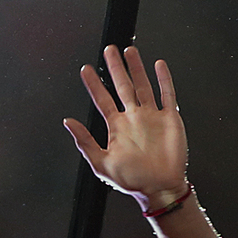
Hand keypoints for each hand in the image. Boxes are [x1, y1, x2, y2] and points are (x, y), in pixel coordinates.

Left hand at [63, 45, 187, 211]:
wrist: (160, 188)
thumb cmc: (132, 180)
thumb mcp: (102, 164)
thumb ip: (84, 142)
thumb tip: (68, 122)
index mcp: (117, 128)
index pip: (102, 100)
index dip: (93, 84)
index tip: (85, 69)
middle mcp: (133, 119)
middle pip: (122, 86)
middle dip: (115, 67)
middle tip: (108, 49)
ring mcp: (152, 117)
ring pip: (143, 85)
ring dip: (136, 68)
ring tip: (130, 50)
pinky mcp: (170, 119)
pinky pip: (167, 94)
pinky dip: (164, 80)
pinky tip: (158, 65)